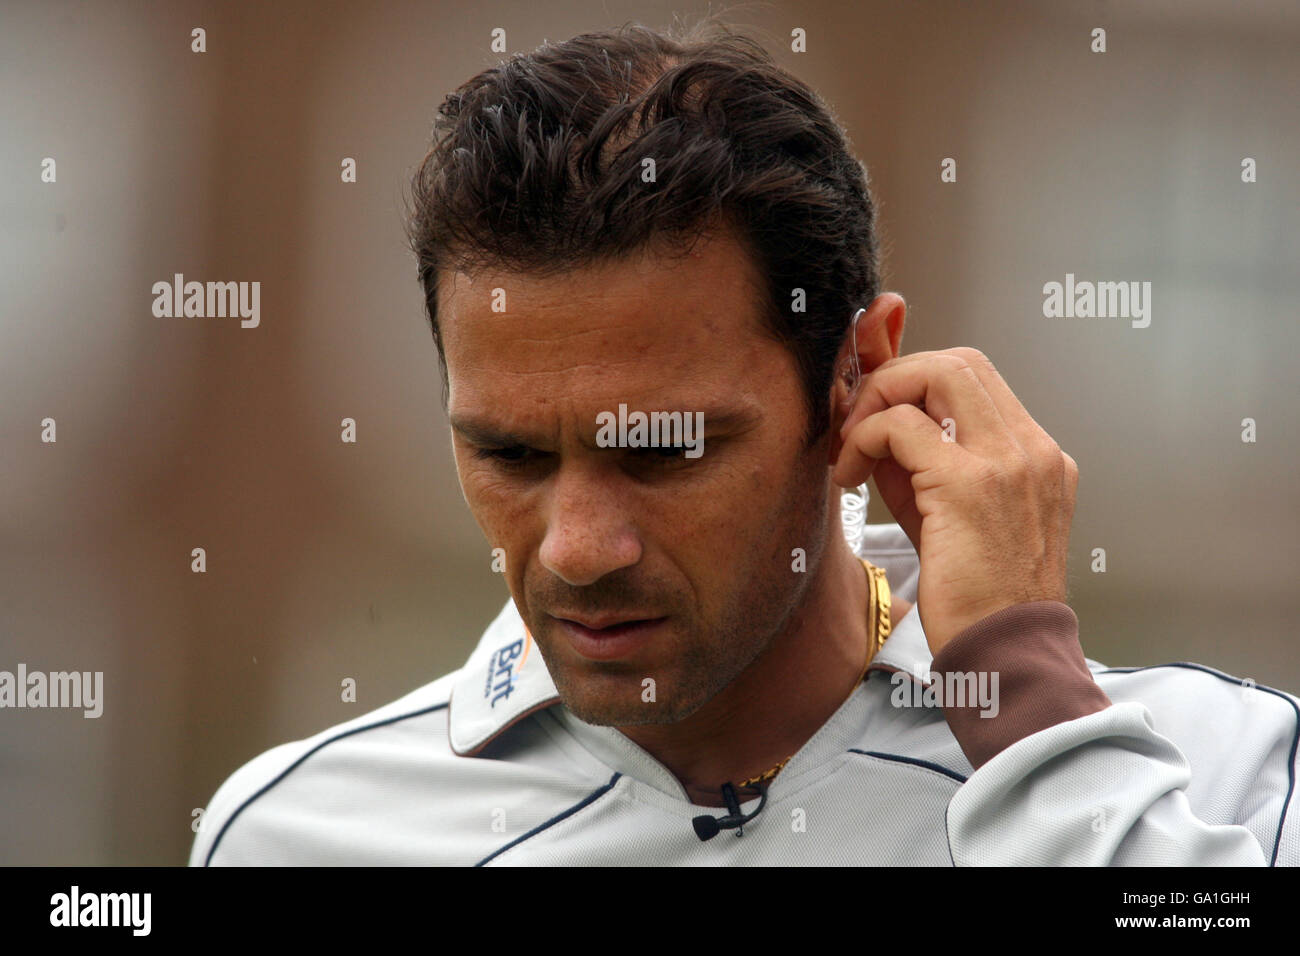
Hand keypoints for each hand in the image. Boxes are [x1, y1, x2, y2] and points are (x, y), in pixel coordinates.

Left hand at [833, 347, 1077, 654]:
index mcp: (1036, 456)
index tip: (874, 416)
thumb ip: (921, 467)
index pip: (974, 377)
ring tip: (853, 449)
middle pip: (958, 361)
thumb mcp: (950, 519)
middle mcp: (1031, 449)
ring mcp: (1008, 462)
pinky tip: (850, 476)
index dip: (913, 381)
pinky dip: (864, 438)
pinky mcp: (970, 485)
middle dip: (894, 378)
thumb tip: (874, 426)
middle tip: (858, 424)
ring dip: (878, 400)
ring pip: (936, 373)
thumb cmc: (978, 602)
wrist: (1006, 658)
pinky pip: (901, 425)